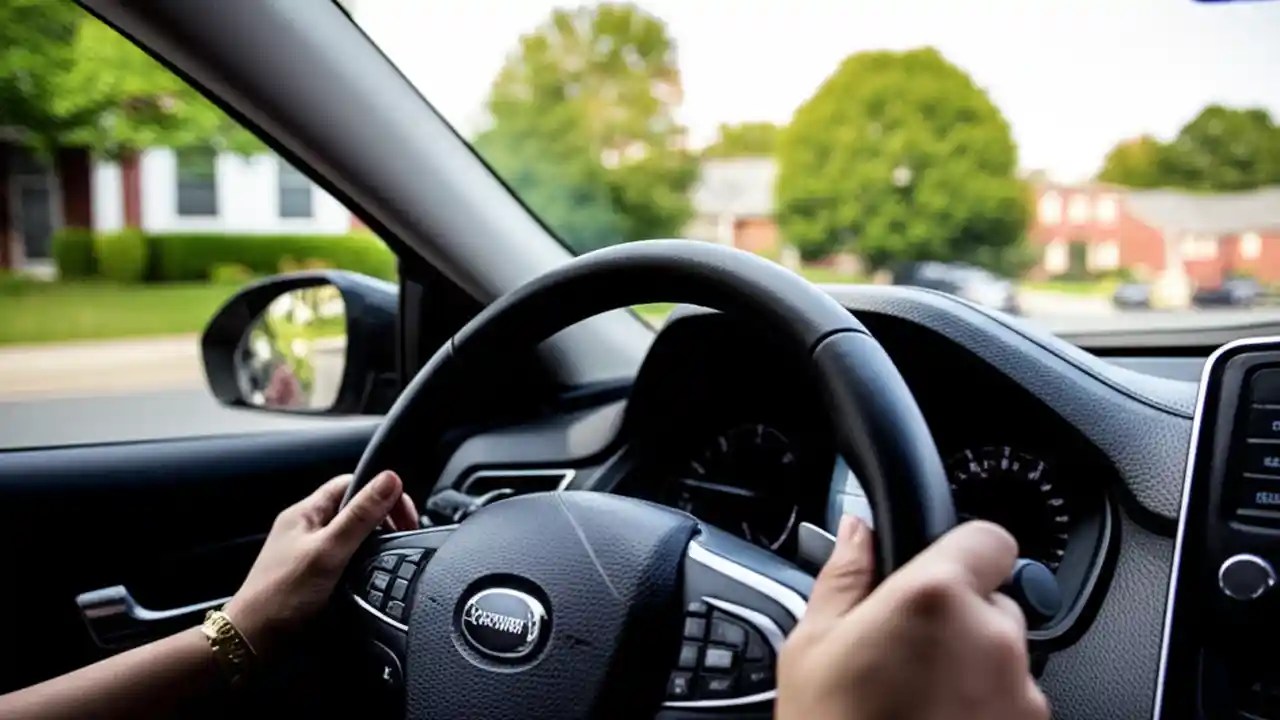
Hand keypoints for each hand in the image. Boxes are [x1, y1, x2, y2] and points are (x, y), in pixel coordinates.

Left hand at [223, 471, 416, 655]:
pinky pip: (348, 559)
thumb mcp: (328, 550)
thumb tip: (390, 479)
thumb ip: (360, 515)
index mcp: (306, 512)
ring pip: (353, 536)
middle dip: (382, 519)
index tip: (403, 513)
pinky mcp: (316, 577)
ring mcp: (311, 554)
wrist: (256, 642)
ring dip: (374, 543)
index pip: (350, 484)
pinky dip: (364, 563)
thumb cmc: (281, 595)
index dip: (380, 492)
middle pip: (355, 509)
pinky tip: (373, 574)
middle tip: (402, 536)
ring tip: (391, 555)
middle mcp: (308, 529)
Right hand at [776, 517, 1048, 719]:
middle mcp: (992, 640)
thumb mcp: (811, 648)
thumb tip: (856, 534)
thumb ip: (844, 577)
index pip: (989, 538)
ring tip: (917, 701)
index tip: (938, 566)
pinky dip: (984, 710)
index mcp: (935, 598)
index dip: (962, 548)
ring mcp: (1019, 694)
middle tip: (907, 652)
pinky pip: (1013, 703)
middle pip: (994, 602)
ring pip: (1004, 658)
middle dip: (958, 619)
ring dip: (973, 668)